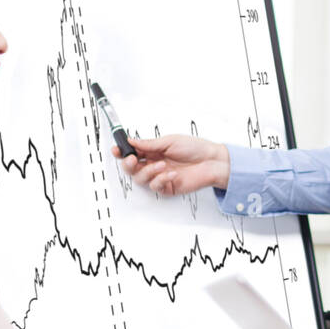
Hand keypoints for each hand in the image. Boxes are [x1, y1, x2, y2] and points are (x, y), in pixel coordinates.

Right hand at [114, 134, 229, 194]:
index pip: (132, 152)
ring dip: (149, 171)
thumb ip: (149, 144)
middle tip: (133, 159)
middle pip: (131, 168)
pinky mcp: (167, 187)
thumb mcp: (170, 141)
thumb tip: (132, 141)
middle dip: (129, 164)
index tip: (116, 149)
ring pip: (141, 179)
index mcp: (153, 151)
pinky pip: (156, 186)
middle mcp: (154, 164)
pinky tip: (172, 174)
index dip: (122, 152)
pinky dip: (162, 179)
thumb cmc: (195, 148)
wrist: (212, 161)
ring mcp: (160, 176)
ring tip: (162, 164)